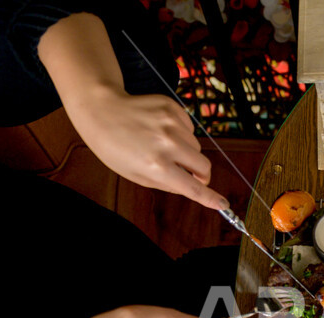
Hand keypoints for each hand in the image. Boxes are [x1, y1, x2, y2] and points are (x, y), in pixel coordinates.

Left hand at [66, 87, 227, 209]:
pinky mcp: (172, 107)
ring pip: (196, 146)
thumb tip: (194, 185)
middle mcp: (167, 144)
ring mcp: (171, 123)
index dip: (210, 198)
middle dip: (200, 174)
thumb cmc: (114, 147)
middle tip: (187, 173)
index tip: (223, 204)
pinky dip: (181, 133)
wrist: (100, 110)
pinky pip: (189, 128)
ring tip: (161, 145)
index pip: (192, 187)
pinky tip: (160, 130)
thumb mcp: (135, 175)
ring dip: (186, 151)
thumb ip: (167, 183)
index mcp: (156, 166)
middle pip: (204, 166)